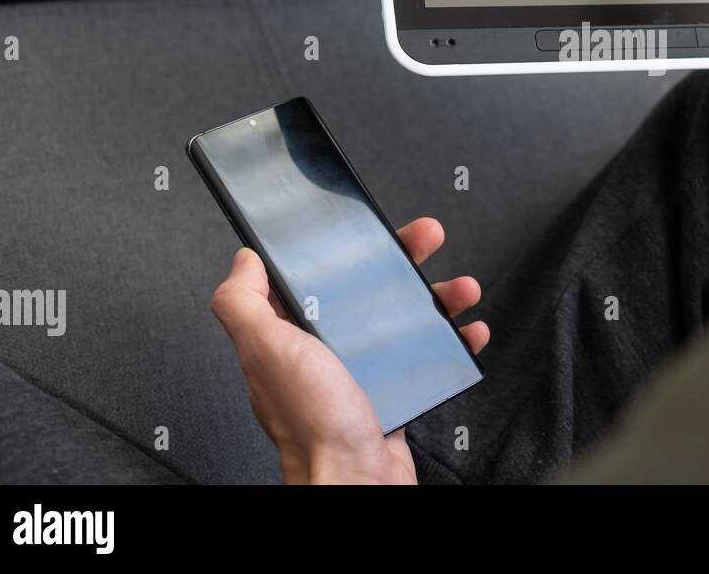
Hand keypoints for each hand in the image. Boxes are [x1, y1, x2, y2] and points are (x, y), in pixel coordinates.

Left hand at [209, 217, 487, 483]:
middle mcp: (324, 351)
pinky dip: (453, 341)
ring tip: (460, 289)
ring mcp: (361, 371)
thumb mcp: (267, 350)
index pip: (312, 276)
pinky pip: (427, 355)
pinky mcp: (393, 390)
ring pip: (404, 317)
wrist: (357, 481)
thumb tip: (241, 261)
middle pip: (366, 288)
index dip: (340, 247)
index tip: (366, 227)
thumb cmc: (314, 425)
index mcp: (289, 335)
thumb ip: (243, 303)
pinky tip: (466, 332)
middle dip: (401, 259)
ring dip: (437, 297)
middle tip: (424, 241)